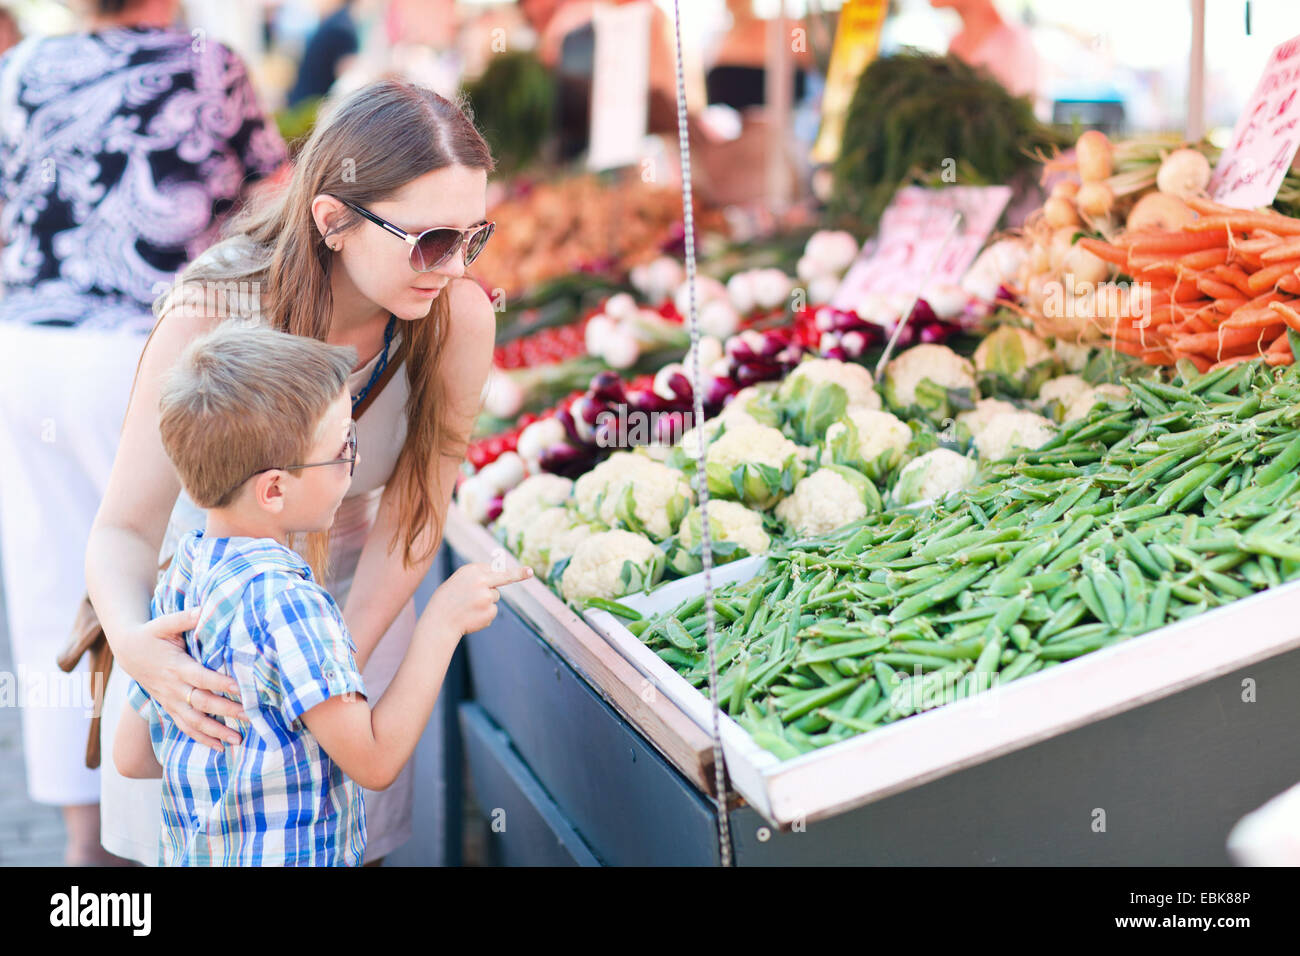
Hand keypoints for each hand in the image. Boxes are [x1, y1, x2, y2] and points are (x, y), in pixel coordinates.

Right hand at [113, 607, 245, 751]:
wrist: (128, 651)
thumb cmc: (152, 634)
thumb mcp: (164, 623)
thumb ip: (185, 617)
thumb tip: (205, 609)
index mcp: (176, 666)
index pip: (201, 678)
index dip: (219, 684)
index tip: (240, 688)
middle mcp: (174, 687)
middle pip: (202, 703)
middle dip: (226, 711)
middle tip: (250, 716)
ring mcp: (171, 700)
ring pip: (194, 721)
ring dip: (216, 732)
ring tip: (238, 740)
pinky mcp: (170, 707)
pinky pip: (185, 727)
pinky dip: (202, 739)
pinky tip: (220, 748)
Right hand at [423, 562, 532, 638]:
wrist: (439, 621)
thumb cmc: (446, 601)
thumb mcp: (457, 582)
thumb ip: (476, 577)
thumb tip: (495, 580)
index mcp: (471, 570)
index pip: (492, 568)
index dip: (503, 571)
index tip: (526, 570)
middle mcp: (481, 580)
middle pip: (504, 577)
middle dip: (519, 574)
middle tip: (530, 571)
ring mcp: (487, 596)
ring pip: (495, 597)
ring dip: (485, 602)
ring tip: (468, 608)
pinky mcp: (490, 611)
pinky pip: (492, 610)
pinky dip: (484, 615)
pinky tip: (471, 617)